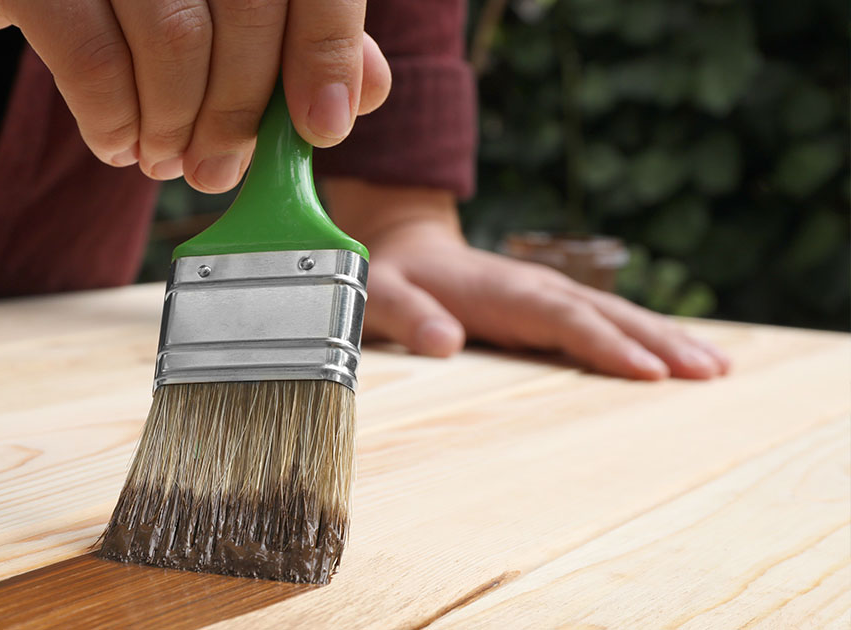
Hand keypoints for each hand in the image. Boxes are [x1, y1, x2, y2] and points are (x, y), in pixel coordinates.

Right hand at [0, 0, 390, 191]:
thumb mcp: (207, 0)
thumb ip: (286, 33)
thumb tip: (362, 88)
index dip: (327, 48)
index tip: (322, 126)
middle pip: (247, 12)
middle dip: (239, 112)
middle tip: (218, 169)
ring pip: (175, 40)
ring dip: (175, 125)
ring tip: (162, 158)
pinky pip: (94, 61)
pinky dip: (113, 122)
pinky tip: (117, 142)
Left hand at [322, 179, 731, 379]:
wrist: (405, 247)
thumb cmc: (391, 278)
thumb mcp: (380, 295)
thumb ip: (409, 317)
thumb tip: (446, 342)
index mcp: (503, 291)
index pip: (564, 318)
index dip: (606, 344)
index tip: (649, 372)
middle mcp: (538, 289)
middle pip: (608, 315)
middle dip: (660, 343)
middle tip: (710, 374)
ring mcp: (550, 295)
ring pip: (618, 316)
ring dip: (667, 340)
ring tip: (717, 369)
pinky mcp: (553, 305)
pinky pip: (608, 321)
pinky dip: (648, 337)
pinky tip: (682, 357)